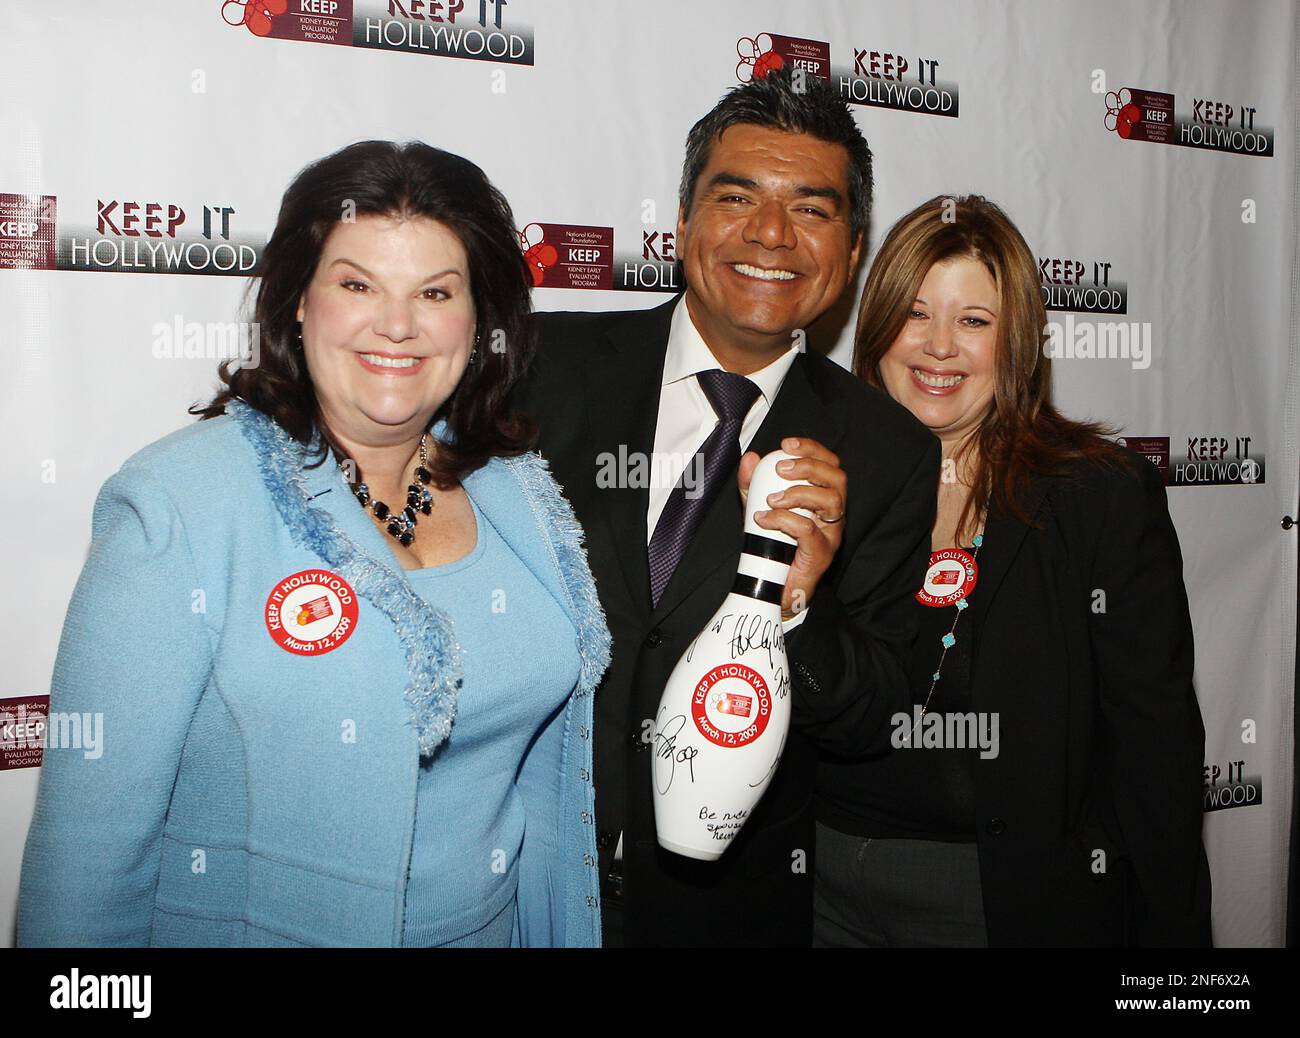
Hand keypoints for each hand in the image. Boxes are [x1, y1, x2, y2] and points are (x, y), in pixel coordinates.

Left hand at [738, 437, 846, 619]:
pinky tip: (763, 519)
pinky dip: (784, 519)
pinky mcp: (821, 554)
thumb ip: (751, 484)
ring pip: (830, 501)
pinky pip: (808, 530)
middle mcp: (833, 514)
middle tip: (780, 469)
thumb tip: (750, 458)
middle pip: (837, 478)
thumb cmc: (772, 545)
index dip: (812, 449)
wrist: (774, 587)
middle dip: (809, 466)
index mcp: (823, 497)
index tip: (787, 444)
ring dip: (798, 493)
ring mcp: (830, 534)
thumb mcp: (757, 508)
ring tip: (771, 499)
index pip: (830, 464)